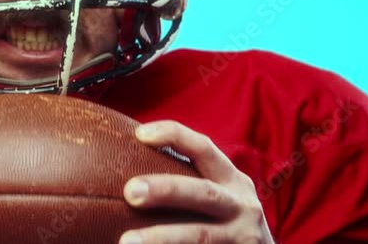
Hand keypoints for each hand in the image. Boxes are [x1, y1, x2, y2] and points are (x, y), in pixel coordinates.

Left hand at [120, 121, 273, 243]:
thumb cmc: (226, 223)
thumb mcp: (219, 197)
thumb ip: (188, 182)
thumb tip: (124, 169)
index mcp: (232, 181)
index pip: (204, 148)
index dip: (174, 135)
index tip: (140, 134)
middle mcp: (242, 206)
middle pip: (202, 192)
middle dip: (166, 190)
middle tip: (130, 191)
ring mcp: (242, 237)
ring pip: (200, 235)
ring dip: (161, 238)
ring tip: (125, 242)